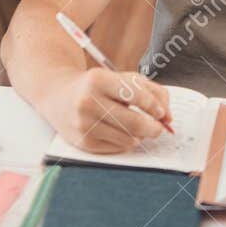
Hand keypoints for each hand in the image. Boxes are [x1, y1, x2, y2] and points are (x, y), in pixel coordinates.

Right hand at [52, 68, 172, 153]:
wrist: (58, 95)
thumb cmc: (97, 86)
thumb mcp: (120, 78)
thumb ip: (150, 91)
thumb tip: (168, 117)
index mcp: (99, 80)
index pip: (137, 96)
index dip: (156, 107)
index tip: (162, 113)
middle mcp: (88, 102)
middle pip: (135, 123)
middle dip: (154, 128)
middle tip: (159, 128)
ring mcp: (84, 124)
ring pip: (129, 139)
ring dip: (139, 136)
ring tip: (135, 128)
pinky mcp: (83, 142)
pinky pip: (117, 148)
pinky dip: (125, 142)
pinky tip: (118, 132)